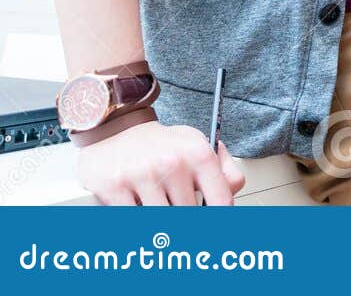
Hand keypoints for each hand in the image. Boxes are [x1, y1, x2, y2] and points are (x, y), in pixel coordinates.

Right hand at [76, 121, 244, 205]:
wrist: (115, 130)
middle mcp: (173, 163)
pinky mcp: (115, 188)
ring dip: (159, 218)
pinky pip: (131, 220)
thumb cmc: (161, 144)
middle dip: (184, 216)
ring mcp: (142, 176)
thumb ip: (223, 170)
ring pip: (162, 221)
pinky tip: (136, 204)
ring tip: (156, 203)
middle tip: (176, 207)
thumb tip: (232, 197)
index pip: (221, 200)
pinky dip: (135, 218)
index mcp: (198, 154)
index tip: (217, 226)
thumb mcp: (198, 145)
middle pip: (190, 215)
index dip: (221, 219)